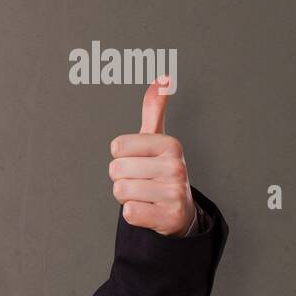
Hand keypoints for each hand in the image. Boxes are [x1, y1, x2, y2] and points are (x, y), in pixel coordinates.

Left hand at [108, 77, 195, 236]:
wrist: (180, 210)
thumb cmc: (161, 171)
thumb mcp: (158, 139)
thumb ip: (154, 109)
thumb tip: (162, 78)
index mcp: (170, 145)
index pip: (117, 147)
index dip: (122, 157)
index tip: (139, 161)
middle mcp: (176, 167)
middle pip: (116, 171)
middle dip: (123, 178)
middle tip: (142, 181)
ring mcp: (174, 193)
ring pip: (121, 192)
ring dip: (127, 197)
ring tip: (146, 195)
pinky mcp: (169, 217)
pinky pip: (129, 213)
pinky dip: (134, 214)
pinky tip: (149, 210)